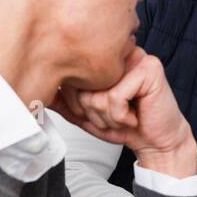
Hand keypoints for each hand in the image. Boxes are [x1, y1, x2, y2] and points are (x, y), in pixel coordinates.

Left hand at [52, 46, 196, 176]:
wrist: (157, 142)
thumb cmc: (126, 126)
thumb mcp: (89, 115)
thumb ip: (67, 103)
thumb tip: (39, 95)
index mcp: (105, 60)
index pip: (73, 76)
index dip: (80, 103)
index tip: (100, 113)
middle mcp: (120, 54)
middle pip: (84, 84)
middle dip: (95, 112)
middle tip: (115, 116)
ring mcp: (137, 57)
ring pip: (99, 92)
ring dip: (110, 116)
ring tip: (125, 116)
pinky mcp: (150, 68)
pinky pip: (116, 96)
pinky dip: (121, 115)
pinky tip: (134, 116)